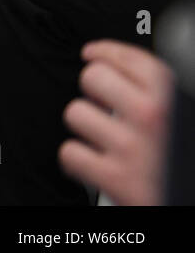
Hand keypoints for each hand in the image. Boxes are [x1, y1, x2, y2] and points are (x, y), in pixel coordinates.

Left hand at [59, 40, 173, 206]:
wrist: (186, 201)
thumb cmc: (181, 163)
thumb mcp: (181, 117)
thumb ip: (162, 95)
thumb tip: (128, 69)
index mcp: (171, 99)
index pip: (132, 59)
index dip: (106, 51)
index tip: (93, 52)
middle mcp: (152, 117)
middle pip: (93, 77)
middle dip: (93, 89)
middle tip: (101, 102)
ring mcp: (131, 147)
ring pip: (76, 113)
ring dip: (84, 126)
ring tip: (102, 136)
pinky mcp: (116, 178)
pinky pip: (70, 153)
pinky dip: (76, 159)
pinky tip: (93, 162)